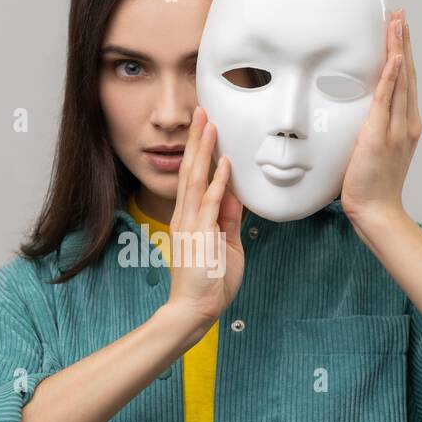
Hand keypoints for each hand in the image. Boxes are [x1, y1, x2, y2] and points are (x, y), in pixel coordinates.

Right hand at [165, 106, 244, 338]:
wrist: (194, 309)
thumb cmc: (210, 282)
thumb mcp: (226, 244)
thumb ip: (229, 219)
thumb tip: (235, 194)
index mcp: (191, 217)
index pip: (195, 177)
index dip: (200, 151)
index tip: (206, 129)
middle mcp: (187, 216)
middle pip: (190, 169)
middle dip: (197, 140)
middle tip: (202, 112)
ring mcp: (191, 224)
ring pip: (196, 178)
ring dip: (204, 150)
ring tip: (209, 125)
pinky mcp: (200, 235)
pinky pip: (211, 203)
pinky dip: (219, 182)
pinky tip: (224, 163)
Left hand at [340, 7, 421, 232]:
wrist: (376, 211)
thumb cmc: (369, 187)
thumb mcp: (369, 152)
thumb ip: (367, 131)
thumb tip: (355, 118)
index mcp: (405, 125)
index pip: (404, 81)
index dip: (402, 53)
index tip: (398, 30)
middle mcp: (407, 122)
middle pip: (407, 73)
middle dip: (403, 41)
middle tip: (400, 14)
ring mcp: (398, 128)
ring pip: (401, 80)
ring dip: (399, 48)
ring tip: (397, 22)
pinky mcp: (383, 135)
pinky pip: (388, 100)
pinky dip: (392, 77)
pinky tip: (393, 56)